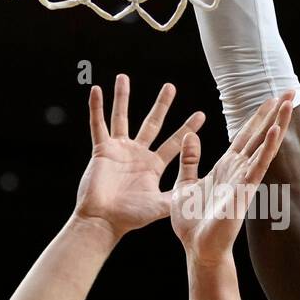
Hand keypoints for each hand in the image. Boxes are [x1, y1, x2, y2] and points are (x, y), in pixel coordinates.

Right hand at [75, 75, 204, 238]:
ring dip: (123, 97)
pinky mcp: (102, 150)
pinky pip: (98, 125)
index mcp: (153, 165)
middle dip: (161, 105)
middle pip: (152, 123)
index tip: (201, 114)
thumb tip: (203, 193)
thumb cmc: (131, 217)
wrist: (105, 221)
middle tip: (170, 86)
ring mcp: (119, 150)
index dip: (187, 129)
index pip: (174, 142)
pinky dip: (96, 108)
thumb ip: (179, 196)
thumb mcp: (162, 205)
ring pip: (121, 117)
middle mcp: (137, 154)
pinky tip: (96, 91)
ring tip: (124, 78)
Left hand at [170, 93, 292, 262]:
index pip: (244, 135)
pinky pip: (256, 166)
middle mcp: (238, 170)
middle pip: (259, 135)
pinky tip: (275, 132)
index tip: (270, 98)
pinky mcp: (243, 191)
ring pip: (263, 146)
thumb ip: (189, 161)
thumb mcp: (184, 185)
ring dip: (277, 124)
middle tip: (291, 91)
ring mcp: (243, 179)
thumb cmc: (191, 223)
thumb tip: (190, 136)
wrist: (196, 248)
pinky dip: (266, 149)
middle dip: (274, 113)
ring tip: (289, 102)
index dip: (257, 117)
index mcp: (225, 167)